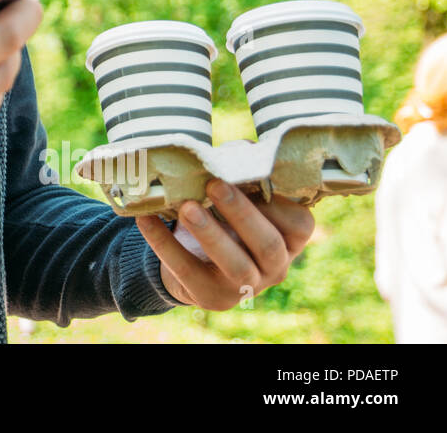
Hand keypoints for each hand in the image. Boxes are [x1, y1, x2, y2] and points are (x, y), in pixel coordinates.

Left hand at [136, 179, 314, 309]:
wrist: (199, 264)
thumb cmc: (228, 218)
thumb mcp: (241, 198)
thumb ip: (243, 174)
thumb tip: (237, 149)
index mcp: (291, 240)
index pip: (299, 224)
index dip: (276, 202)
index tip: (247, 175)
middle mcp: (276, 267)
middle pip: (267, 244)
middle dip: (241, 213)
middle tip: (215, 185)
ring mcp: (246, 287)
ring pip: (236, 265)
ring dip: (210, 234)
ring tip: (187, 208)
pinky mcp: (211, 297)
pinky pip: (188, 270)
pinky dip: (164, 243)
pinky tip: (146, 219)